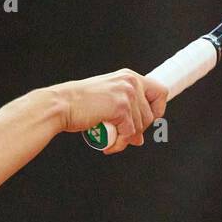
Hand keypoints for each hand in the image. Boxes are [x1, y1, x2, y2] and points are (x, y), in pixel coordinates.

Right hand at [48, 69, 168, 153]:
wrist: (61, 105)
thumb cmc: (78, 103)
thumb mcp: (106, 99)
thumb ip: (124, 111)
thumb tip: (138, 137)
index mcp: (128, 77)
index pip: (160, 92)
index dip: (158, 109)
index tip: (149, 120)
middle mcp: (131, 82)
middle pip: (151, 115)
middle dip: (138, 131)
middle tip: (124, 137)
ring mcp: (127, 94)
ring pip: (140, 127)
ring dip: (127, 140)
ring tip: (112, 142)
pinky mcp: (121, 108)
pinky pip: (130, 133)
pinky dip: (120, 144)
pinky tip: (108, 145)